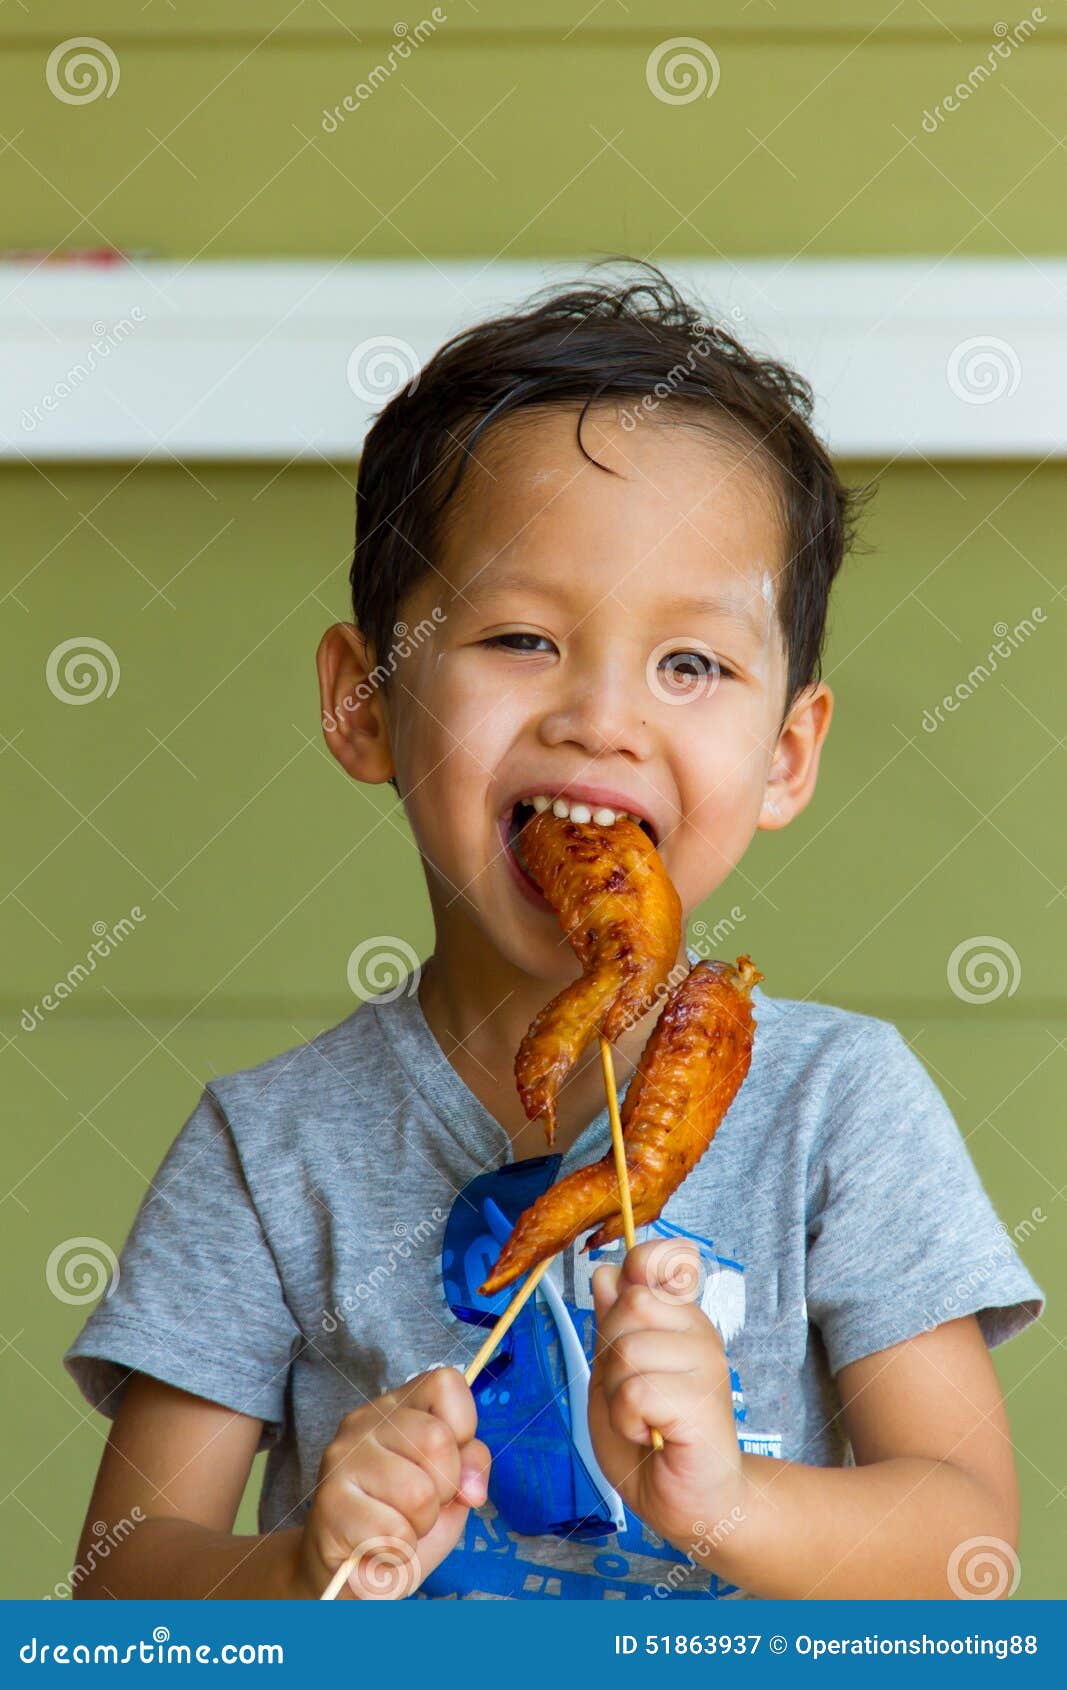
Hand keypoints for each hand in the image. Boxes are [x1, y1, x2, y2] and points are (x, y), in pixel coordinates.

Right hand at [297, 1365, 490, 1598]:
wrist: (349, 1574)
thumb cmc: (403, 1519)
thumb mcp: (449, 1486)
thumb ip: (471, 1465)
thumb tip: (472, 1487)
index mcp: (398, 1405)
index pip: (447, 1383)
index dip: (464, 1428)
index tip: (446, 1463)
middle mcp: (366, 1421)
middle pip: (438, 1439)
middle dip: (444, 1489)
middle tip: (421, 1505)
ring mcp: (342, 1458)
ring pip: (417, 1492)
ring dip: (420, 1525)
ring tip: (398, 1527)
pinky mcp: (329, 1503)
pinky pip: (392, 1532)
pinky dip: (397, 1551)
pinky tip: (378, 1547)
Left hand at [588, 1239, 746, 1551]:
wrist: (688, 1503)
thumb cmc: (650, 1442)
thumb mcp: (613, 1376)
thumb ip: (610, 1327)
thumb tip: (604, 1273)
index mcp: (678, 1319)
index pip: (658, 1258)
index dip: (636, 1269)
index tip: (628, 1306)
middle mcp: (698, 1333)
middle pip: (632, 1303)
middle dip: (611, 1352)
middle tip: (631, 1391)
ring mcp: (706, 1364)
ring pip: (629, 1349)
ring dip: (618, 1394)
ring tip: (642, 1418)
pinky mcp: (703, 1402)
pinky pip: (636, 1391)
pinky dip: (628, 1419)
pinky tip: (649, 1434)